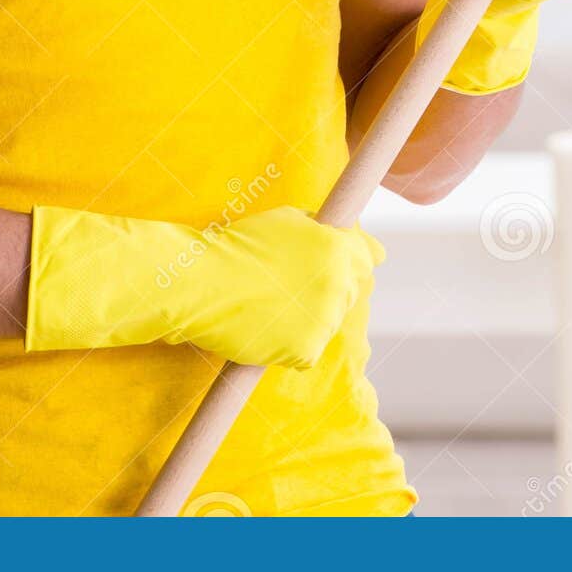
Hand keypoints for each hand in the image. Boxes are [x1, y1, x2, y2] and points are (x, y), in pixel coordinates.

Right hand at [168, 207, 384, 368]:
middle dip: (327, 290)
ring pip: (328, 322)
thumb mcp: (289, 220)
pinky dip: (291, 345)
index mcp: (337, 248)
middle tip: (288, 287)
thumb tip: (357, 239)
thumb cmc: (241, 246)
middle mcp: (338, 284)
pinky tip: (266, 327)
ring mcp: (324, 320)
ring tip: (271, 305)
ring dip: (309, 318)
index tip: (347, 264)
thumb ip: (325, 230)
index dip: (356, 260)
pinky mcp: (306, 351)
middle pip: (350, 293)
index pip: (370, 258)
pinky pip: (307, 351)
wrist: (202, 283)